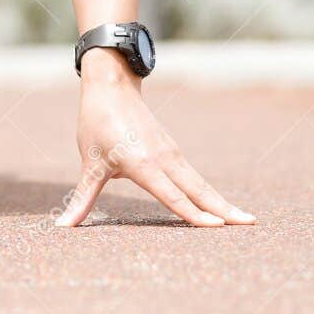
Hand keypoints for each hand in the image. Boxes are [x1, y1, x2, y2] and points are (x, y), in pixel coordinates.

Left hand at [56, 49, 256, 227]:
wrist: (112, 86)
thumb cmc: (97, 124)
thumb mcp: (89, 163)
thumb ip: (82, 199)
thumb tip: (63, 226)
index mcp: (142, 164)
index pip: (172, 195)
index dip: (193, 213)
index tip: (217, 226)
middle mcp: (163, 159)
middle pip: (197, 190)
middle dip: (223, 209)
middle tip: (250, 224)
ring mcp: (171, 153)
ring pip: (200, 182)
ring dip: (222, 201)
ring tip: (245, 219)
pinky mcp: (173, 150)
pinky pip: (194, 175)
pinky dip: (209, 191)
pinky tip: (220, 204)